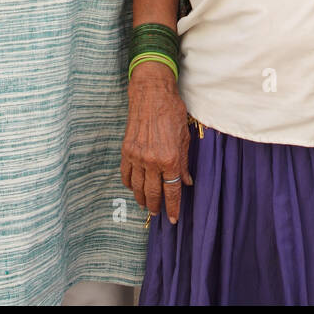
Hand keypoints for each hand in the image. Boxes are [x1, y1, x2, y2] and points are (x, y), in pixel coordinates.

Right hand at [120, 61, 191, 223]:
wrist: (151, 94)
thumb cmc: (172, 112)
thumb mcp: (185, 138)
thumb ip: (184, 163)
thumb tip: (186, 182)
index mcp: (170, 158)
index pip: (171, 191)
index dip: (173, 207)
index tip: (173, 218)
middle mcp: (152, 161)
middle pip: (152, 193)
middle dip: (155, 206)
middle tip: (158, 213)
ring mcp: (137, 156)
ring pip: (137, 187)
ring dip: (141, 198)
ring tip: (145, 205)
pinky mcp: (126, 150)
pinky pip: (126, 174)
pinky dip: (129, 184)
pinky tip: (134, 188)